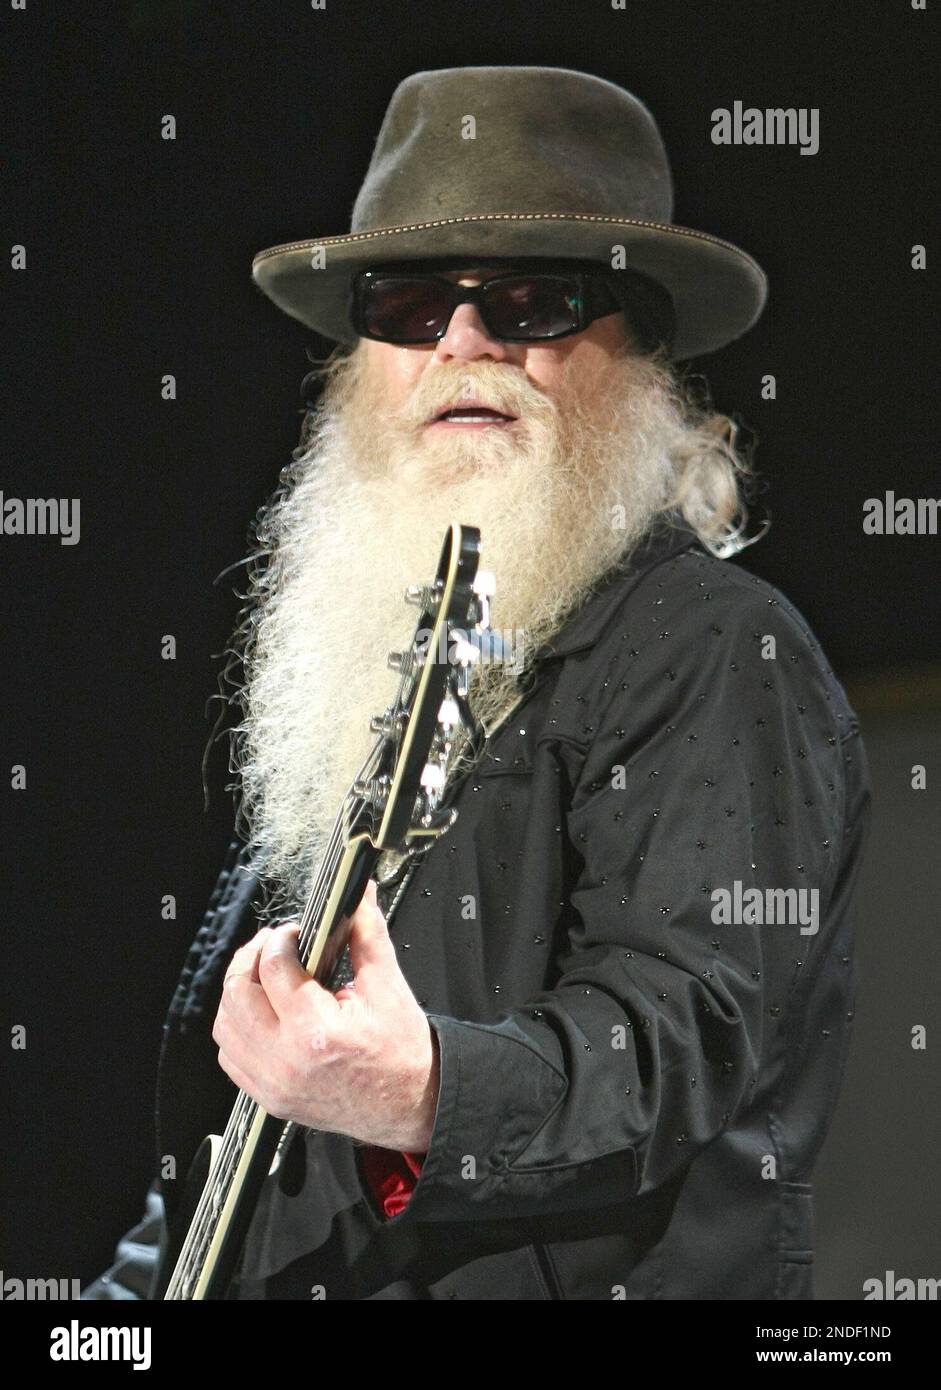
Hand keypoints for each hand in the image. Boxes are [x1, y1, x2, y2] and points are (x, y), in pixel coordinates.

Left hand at [212, 880, 439, 1151]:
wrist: (410, 1102)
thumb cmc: (401, 1051)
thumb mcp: (387, 985)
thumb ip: (365, 932)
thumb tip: (357, 893)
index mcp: (317, 1031)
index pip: (273, 967)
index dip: (280, 939)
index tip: (295, 933)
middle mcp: (286, 1061)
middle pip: (237, 994)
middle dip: (251, 958)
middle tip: (274, 946)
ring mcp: (274, 1084)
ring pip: (226, 1025)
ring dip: (239, 994)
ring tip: (265, 978)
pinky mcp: (269, 1098)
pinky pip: (230, 1056)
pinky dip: (238, 1029)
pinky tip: (262, 1014)